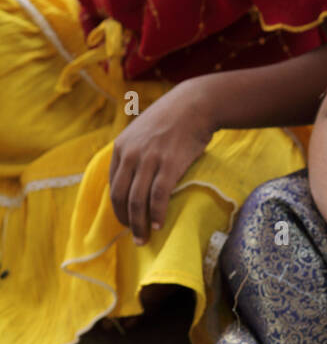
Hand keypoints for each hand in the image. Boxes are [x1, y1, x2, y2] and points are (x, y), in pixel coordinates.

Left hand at [109, 78, 216, 243]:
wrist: (195, 104)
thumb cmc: (172, 118)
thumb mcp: (142, 130)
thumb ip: (134, 152)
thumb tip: (132, 179)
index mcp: (121, 147)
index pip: (113, 185)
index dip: (117, 207)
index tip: (125, 220)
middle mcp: (131, 154)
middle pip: (120, 197)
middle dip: (125, 221)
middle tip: (133, 236)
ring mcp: (150, 159)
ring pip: (137, 201)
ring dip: (139, 225)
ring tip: (144, 239)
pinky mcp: (169, 165)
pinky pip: (158, 197)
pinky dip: (157, 215)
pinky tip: (159, 226)